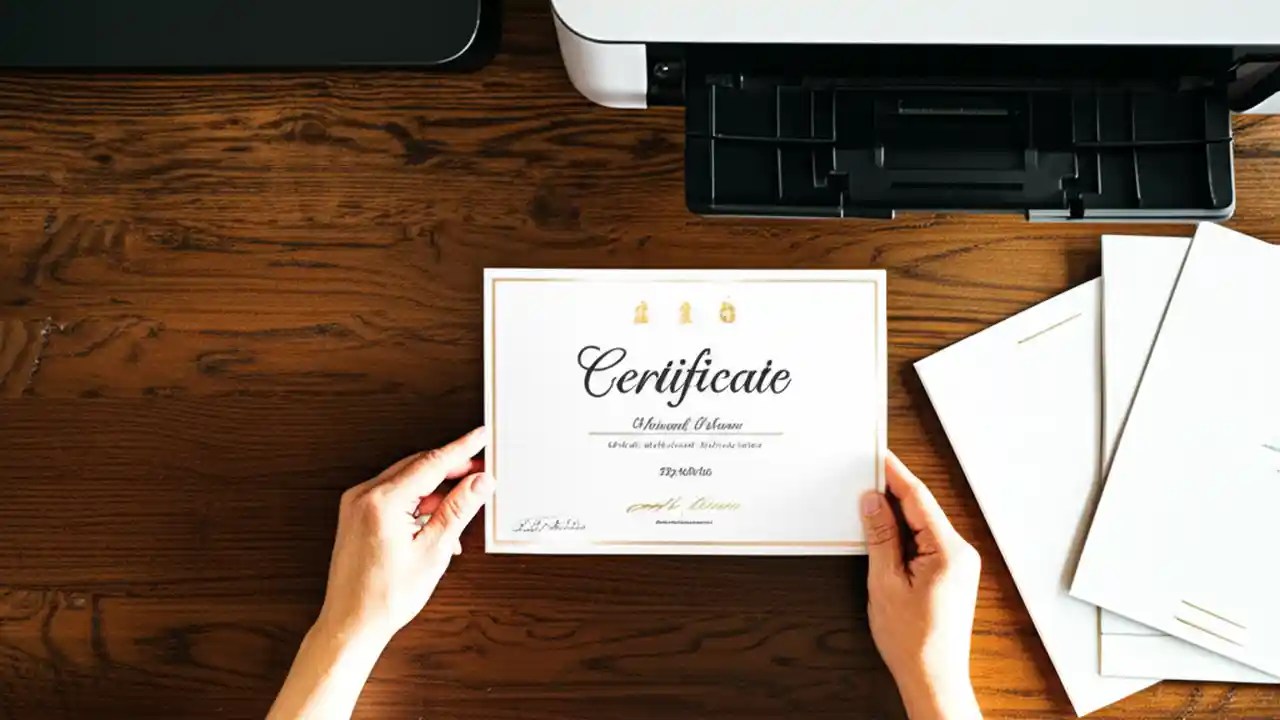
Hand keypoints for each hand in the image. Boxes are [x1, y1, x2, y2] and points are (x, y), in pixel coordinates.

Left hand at [269, 427, 492, 719]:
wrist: (352, 622)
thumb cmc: (384, 596)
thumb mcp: (433, 550)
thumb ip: (458, 509)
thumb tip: (478, 482)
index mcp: (382, 501)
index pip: (432, 463)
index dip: (462, 449)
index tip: (480, 438)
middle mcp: (364, 496)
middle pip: (418, 466)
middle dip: (451, 467)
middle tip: (480, 470)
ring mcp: (356, 504)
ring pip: (406, 479)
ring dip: (436, 485)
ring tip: (464, 497)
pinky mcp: (356, 515)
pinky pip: (393, 495)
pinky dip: (418, 500)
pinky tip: (438, 515)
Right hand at [862, 452, 981, 719]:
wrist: (933, 678)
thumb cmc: (913, 640)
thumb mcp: (886, 582)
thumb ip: (881, 537)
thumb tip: (872, 502)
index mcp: (949, 551)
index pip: (919, 499)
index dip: (896, 474)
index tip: (878, 456)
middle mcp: (961, 552)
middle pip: (923, 509)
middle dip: (893, 493)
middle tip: (863, 477)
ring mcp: (959, 564)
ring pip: (923, 525)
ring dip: (897, 516)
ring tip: (868, 507)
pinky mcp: (952, 574)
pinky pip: (926, 542)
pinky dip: (905, 534)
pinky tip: (884, 535)